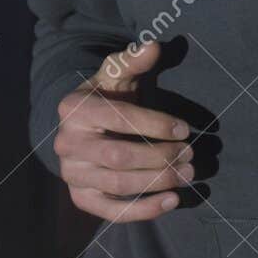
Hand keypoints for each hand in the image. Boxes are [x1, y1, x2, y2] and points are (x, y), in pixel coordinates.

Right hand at [54, 40, 193, 221]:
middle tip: (191, 155)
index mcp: (74, 108)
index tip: (185, 129)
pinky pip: (113, 211)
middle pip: (119, 156)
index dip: (155, 124)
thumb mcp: (115, 74)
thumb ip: (133, 60)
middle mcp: (67, 143)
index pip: (118, 117)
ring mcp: (71, 173)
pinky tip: (173, 200)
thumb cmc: (105, 97)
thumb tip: (154, 46)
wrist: (81, 128)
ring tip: (189, 174)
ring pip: (118, 184)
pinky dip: (145, 210)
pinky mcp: (81, 197)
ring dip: (159, 182)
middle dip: (160, 157)